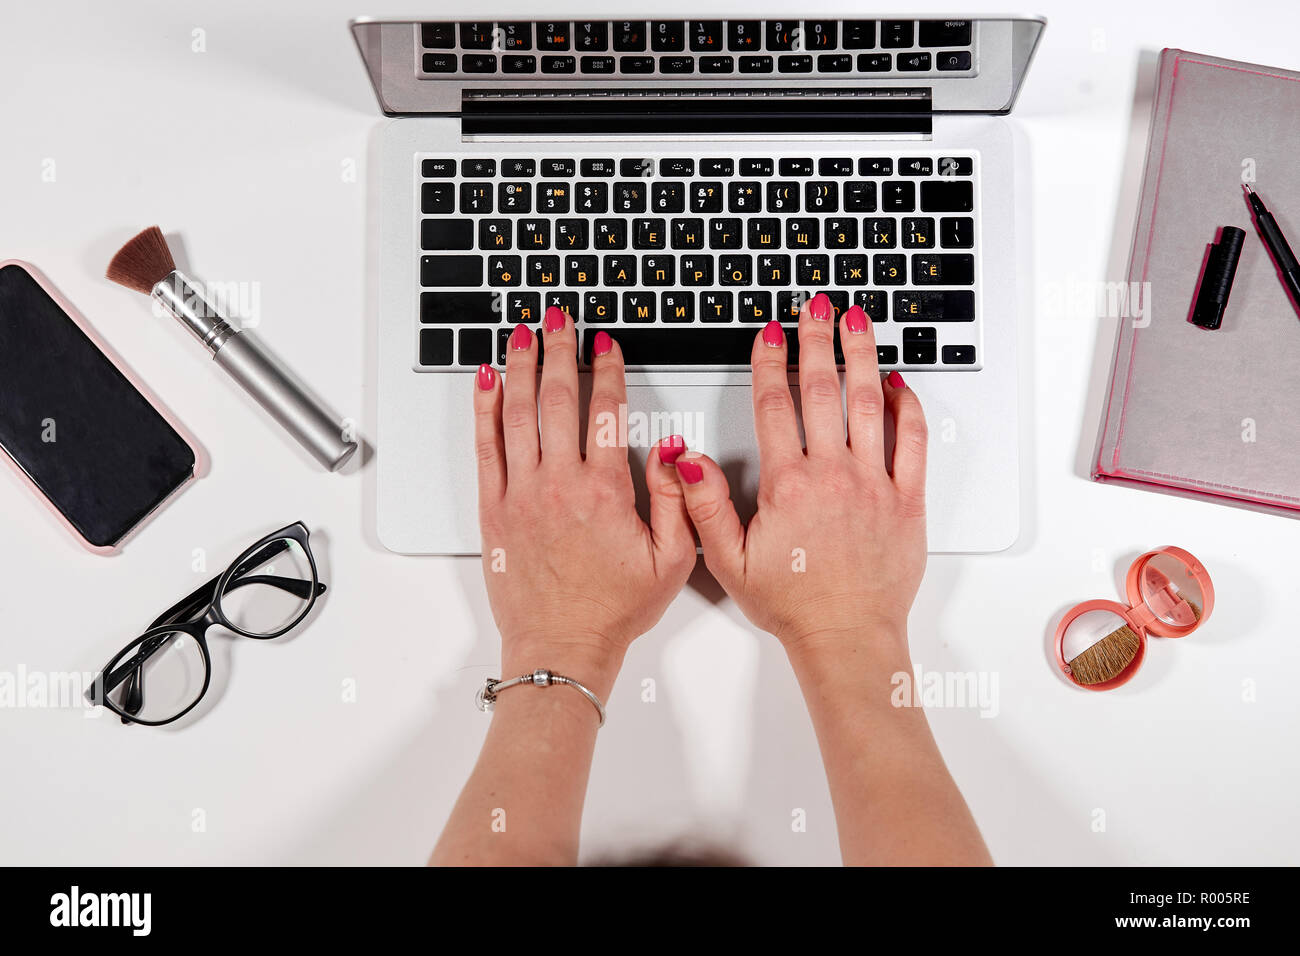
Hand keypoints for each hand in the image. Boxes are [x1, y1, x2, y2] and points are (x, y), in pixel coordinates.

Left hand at [472, 306, 696, 684]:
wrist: (560, 647)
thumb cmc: (613, 610)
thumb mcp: (672, 559)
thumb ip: (674, 497)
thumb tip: (670, 449)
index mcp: (604, 492)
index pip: (605, 412)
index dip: (607, 370)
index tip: (605, 345)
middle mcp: (558, 485)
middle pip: (558, 400)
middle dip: (560, 352)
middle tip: (559, 320)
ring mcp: (521, 494)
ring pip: (518, 415)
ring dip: (522, 368)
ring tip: (523, 334)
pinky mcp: (494, 510)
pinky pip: (486, 447)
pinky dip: (485, 410)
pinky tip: (487, 381)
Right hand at [670, 292, 927, 656]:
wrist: (848, 638)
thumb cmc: (793, 605)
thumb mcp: (728, 559)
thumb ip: (704, 504)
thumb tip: (685, 459)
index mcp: (788, 484)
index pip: (775, 405)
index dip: (769, 361)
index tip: (769, 333)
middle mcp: (833, 474)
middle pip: (822, 390)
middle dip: (817, 340)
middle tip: (816, 307)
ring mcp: (874, 483)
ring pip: (870, 403)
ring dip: (863, 356)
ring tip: (859, 321)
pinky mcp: (908, 500)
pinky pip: (913, 441)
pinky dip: (908, 407)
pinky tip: (899, 384)